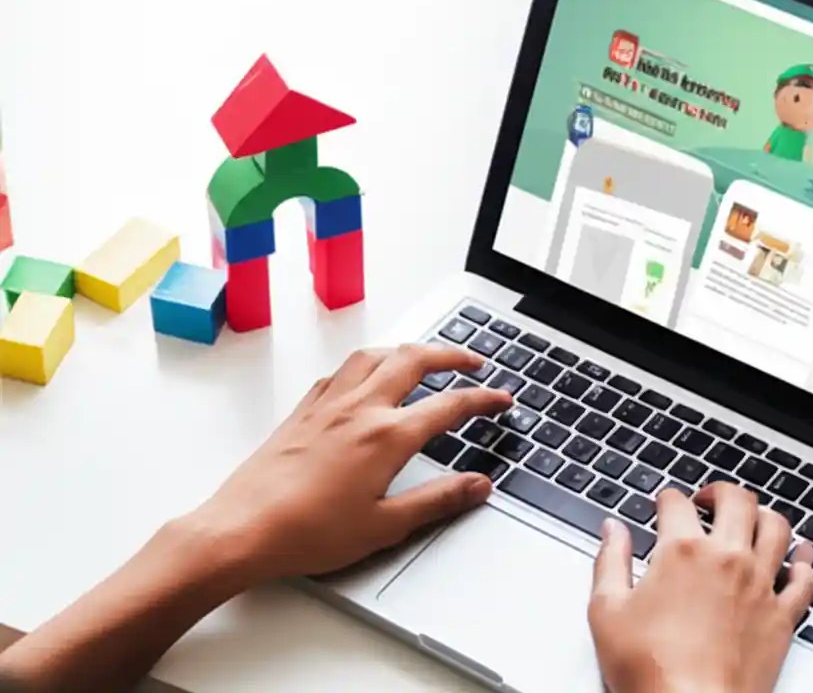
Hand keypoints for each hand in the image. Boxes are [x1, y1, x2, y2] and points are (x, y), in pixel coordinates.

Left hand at [178, 344, 512, 587]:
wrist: (242, 530)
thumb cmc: (306, 532)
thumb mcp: (386, 526)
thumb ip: (438, 501)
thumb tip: (477, 486)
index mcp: (386, 436)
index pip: (449, 406)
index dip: (483, 400)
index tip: (501, 399)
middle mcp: (359, 410)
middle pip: (414, 360)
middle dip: (451, 355)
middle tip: (473, 361)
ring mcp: (327, 405)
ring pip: (374, 355)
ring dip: (407, 349)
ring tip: (425, 355)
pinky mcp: (302, 411)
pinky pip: (341, 371)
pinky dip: (366, 363)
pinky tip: (366, 376)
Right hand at [588, 484, 812, 692]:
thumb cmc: (649, 671)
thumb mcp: (607, 612)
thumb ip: (610, 562)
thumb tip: (612, 531)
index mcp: (682, 552)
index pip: (677, 502)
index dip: (667, 498)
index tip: (665, 504)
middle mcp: (727, 559)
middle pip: (737, 500)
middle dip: (721, 492)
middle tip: (710, 500)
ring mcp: (760, 585)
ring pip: (777, 527)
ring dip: (763, 515)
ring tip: (751, 519)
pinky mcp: (782, 616)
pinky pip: (806, 578)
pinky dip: (805, 562)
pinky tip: (800, 556)